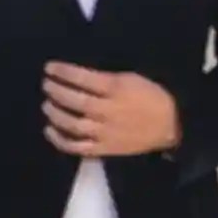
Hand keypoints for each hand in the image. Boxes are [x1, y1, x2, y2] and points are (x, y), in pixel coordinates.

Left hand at [42, 62, 181, 157]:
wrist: (171, 125)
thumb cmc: (151, 96)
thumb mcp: (131, 78)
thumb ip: (105, 77)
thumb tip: (77, 75)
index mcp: (116, 89)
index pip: (83, 79)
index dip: (63, 73)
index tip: (49, 68)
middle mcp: (108, 111)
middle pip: (75, 102)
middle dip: (56, 92)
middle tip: (46, 85)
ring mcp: (104, 133)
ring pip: (72, 125)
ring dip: (55, 114)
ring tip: (46, 105)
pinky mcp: (104, 149)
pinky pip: (77, 147)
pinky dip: (60, 140)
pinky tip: (49, 130)